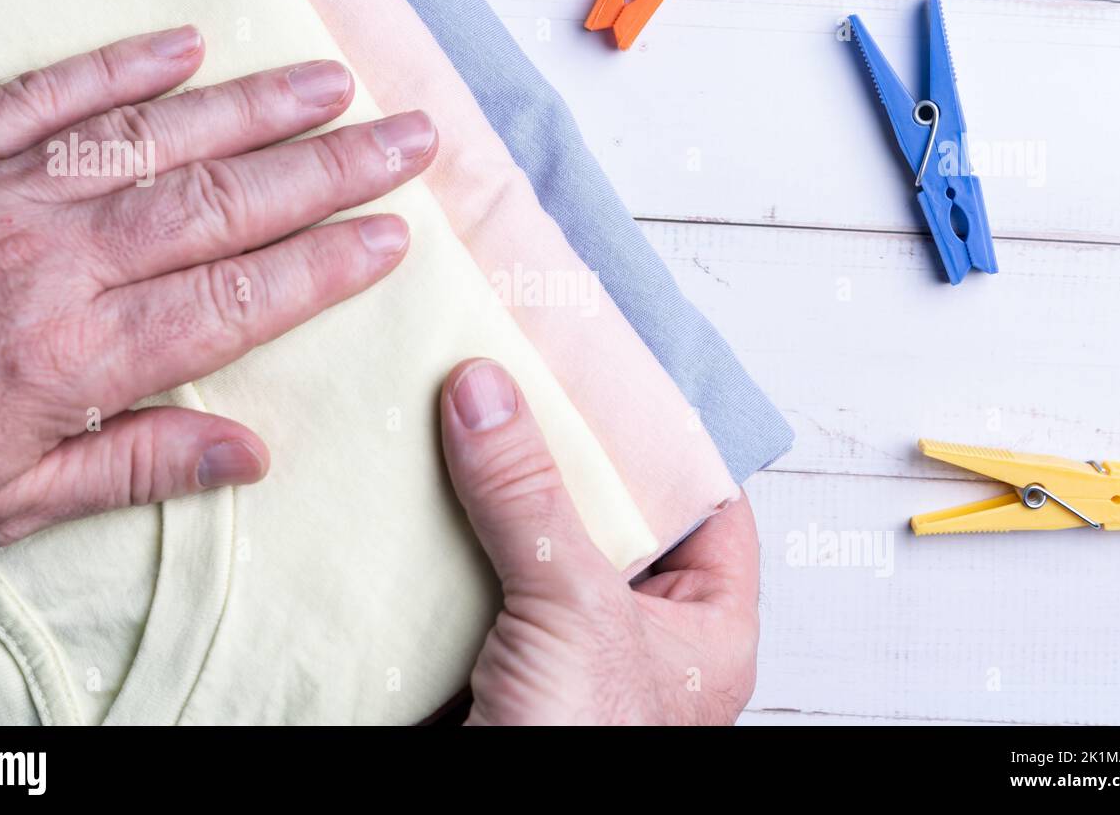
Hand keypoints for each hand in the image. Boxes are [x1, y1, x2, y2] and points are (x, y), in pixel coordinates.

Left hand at [0, 26, 436, 541]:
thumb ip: (135, 469)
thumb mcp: (6, 502)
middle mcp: (56, 262)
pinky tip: (186, 43)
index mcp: (78, 356)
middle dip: (329, 167)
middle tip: (408, 137)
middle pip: (222, 203)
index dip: (325, 266)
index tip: (393, 236)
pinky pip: (43, 96)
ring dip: (254, 106)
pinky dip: (117, 65)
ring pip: (154, 137)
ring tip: (334, 83)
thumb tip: (251, 453)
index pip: (237, 300)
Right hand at [440, 359, 759, 724]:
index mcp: (703, 626)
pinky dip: (441, 533)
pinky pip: (471, 576)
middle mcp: (633, 632)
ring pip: (529, 541)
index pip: (706, 503)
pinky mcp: (487, 656)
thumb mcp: (573, 611)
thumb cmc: (580, 750)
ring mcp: (557, 645)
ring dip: (491, 486)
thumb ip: (531, 501)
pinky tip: (412, 479)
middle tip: (522, 369)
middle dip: (561, 448)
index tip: (617, 368)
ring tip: (459, 402)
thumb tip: (489, 393)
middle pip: (607, 513)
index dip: (667, 434)